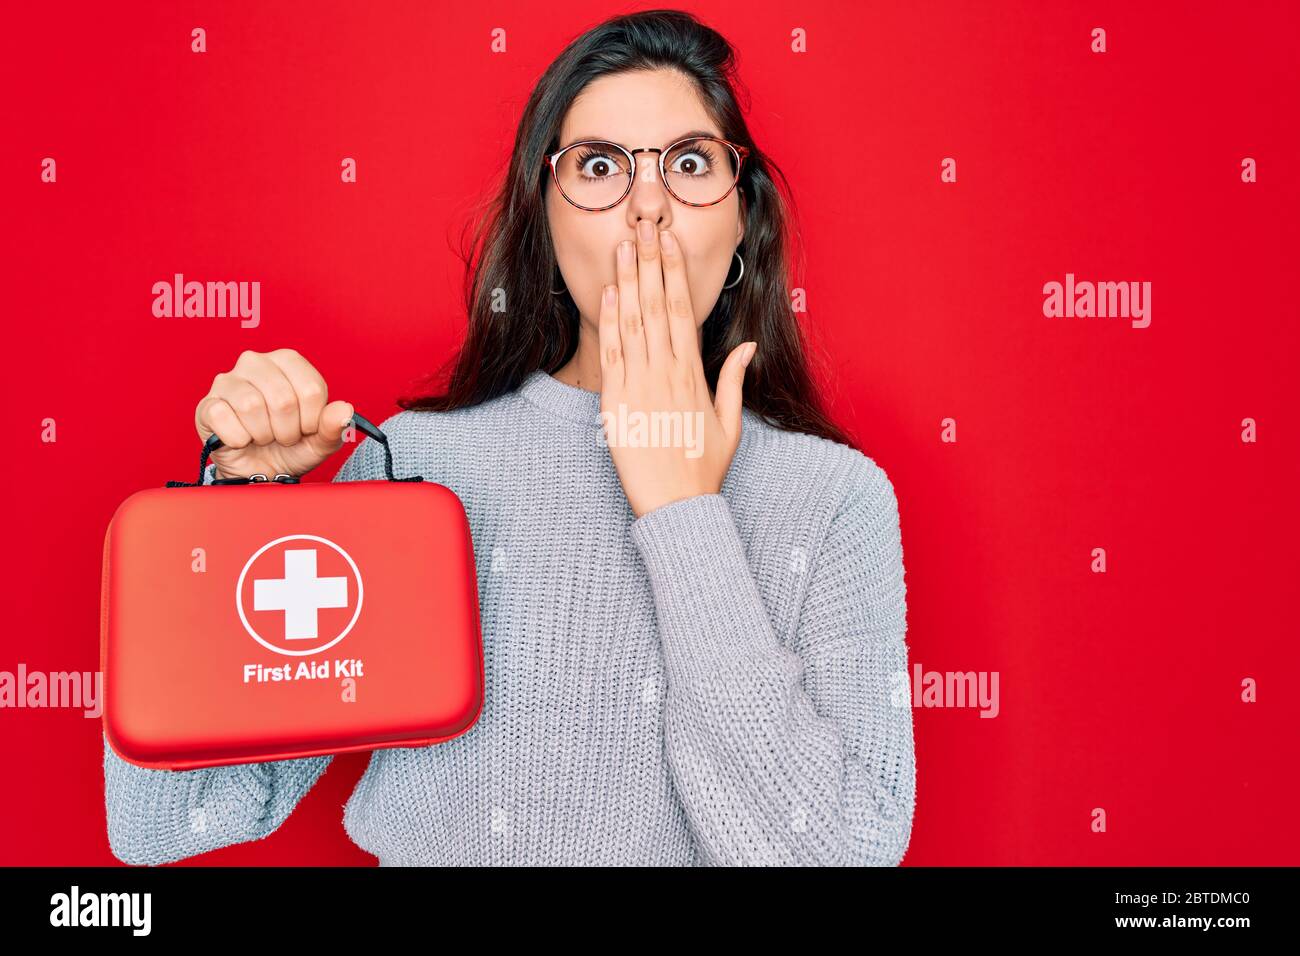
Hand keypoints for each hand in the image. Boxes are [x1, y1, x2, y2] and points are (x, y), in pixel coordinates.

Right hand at [195, 348, 354, 479]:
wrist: (260, 470)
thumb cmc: (290, 447)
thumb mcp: (320, 441)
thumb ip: (334, 426)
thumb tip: (344, 410)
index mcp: (288, 362)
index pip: (311, 388)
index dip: (311, 419)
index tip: (305, 427)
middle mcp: (255, 362)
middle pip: (283, 399)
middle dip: (288, 429)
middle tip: (282, 436)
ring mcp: (228, 381)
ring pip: (252, 406)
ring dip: (263, 434)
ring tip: (263, 436)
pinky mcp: (207, 404)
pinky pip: (224, 418)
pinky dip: (238, 438)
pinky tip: (241, 439)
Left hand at [598, 221, 756, 518]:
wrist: (677, 506)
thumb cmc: (703, 469)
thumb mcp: (730, 424)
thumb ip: (734, 381)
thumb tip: (748, 347)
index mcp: (694, 374)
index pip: (683, 311)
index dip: (675, 273)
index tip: (671, 242)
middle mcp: (667, 372)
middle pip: (658, 305)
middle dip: (652, 262)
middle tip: (645, 224)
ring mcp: (640, 385)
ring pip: (633, 322)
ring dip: (628, 280)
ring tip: (624, 246)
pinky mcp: (616, 402)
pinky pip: (612, 354)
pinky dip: (611, 321)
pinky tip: (611, 292)